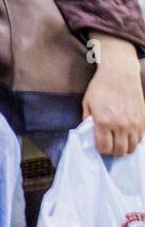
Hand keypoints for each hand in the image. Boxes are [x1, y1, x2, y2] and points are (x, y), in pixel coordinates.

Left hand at [82, 33, 144, 156]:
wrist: (119, 74)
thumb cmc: (100, 87)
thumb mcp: (87, 103)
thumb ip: (88, 121)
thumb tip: (90, 134)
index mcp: (103, 122)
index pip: (104, 148)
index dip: (101, 150)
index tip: (99, 147)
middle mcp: (120, 125)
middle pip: (119, 151)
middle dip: (113, 152)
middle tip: (109, 146)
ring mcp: (133, 124)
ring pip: (132, 148)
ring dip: (124, 148)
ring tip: (118, 142)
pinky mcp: (142, 120)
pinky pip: (140, 139)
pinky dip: (134, 141)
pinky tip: (127, 136)